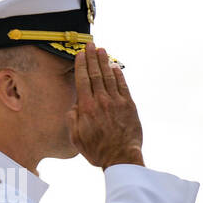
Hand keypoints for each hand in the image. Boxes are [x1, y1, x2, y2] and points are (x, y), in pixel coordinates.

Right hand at [67, 43, 144, 168]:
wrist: (121, 158)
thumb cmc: (97, 150)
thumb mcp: (76, 137)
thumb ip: (72, 119)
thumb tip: (75, 105)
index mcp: (86, 107)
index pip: (82, 79)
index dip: (81, 64)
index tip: (80, 54)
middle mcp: (101, 101)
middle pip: (95, 74)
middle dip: (92, 57)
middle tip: (90, 45)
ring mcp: (116, 102)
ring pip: (109, 77)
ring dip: (104, 62)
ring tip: (102, 50)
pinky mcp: (129, 106)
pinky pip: (123, 86)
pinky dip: (118, 75)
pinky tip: (114, 67)